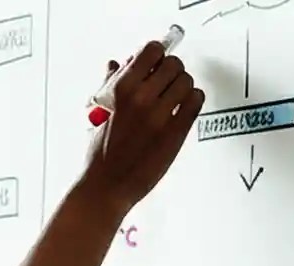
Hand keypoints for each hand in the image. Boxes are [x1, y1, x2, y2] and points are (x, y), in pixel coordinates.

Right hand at [77, 42, 204, 213]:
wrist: (106, 186)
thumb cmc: (99, 153)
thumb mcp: (98, 112)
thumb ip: (109, 85)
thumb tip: (116, 65)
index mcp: (120, 90)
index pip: (151, 51)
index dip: (155, 54)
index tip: (155, 61)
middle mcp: (142, 99)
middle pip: (173, 64)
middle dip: (171, 70)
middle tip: (166, 80)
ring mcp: (161, 117)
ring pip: (187, 82)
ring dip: (183, 86)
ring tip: (174, 96)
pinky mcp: (175, 133)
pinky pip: (195, 102)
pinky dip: (193, 100)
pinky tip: (184, 107)